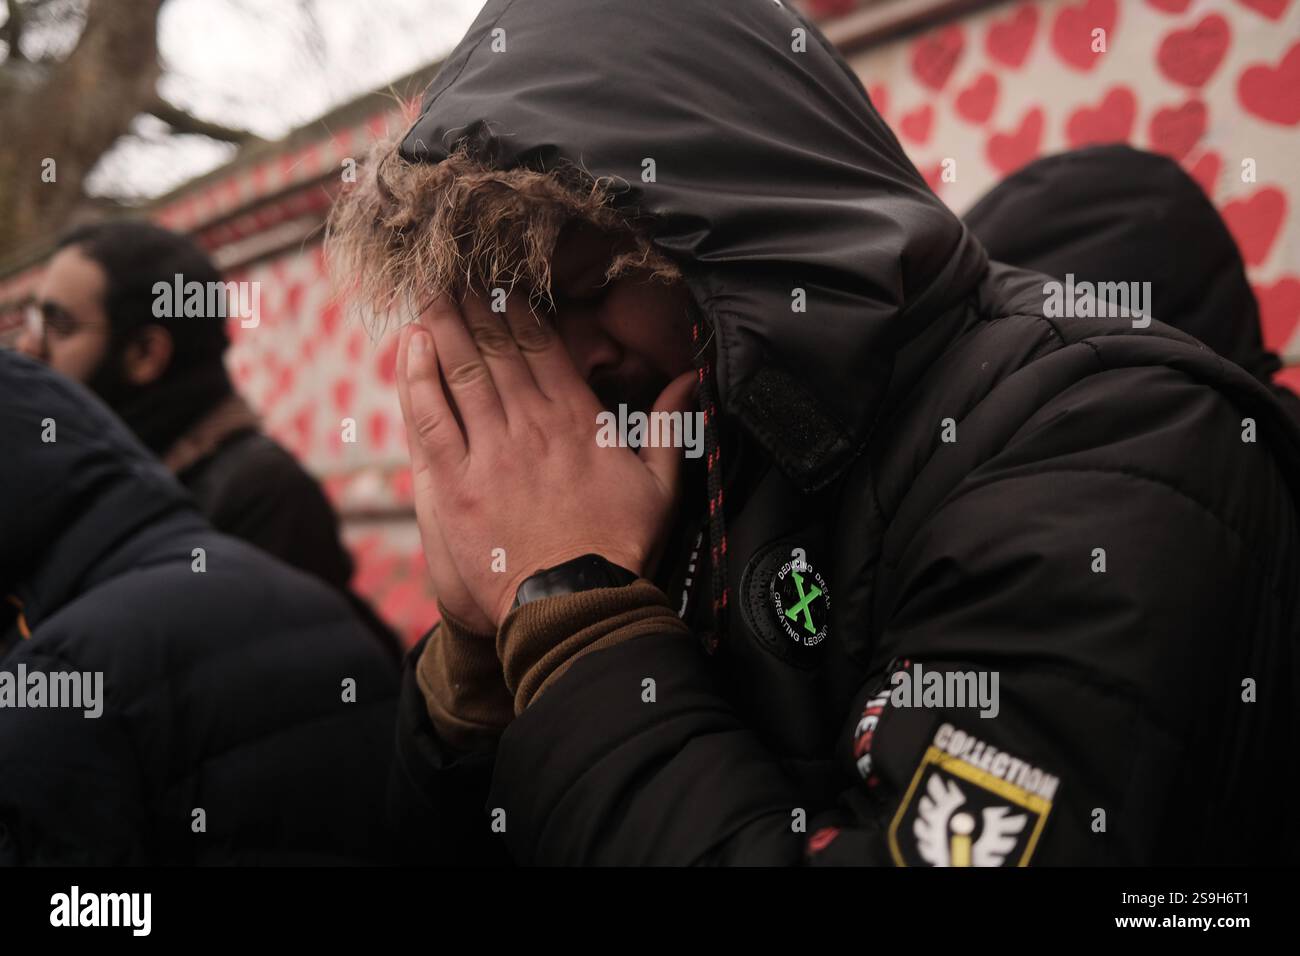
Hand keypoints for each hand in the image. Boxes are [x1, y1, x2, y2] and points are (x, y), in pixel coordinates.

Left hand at [397, 292, 695, 626]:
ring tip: (431, 291)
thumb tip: (690, 381)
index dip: (518, 309)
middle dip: (475, 305)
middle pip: (498, 349)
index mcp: (578, 420)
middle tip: (455, 270)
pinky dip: (418, 377)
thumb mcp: (661, 485)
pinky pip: (431, 417)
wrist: (575, 605)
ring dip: (444, 326)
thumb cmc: (620, 549)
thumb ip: (670, 428)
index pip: (542, 347)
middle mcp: (532, 425)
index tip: (500, 281)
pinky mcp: (455, 483)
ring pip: (462, 371)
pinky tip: (412, 344)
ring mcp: (490, 451)